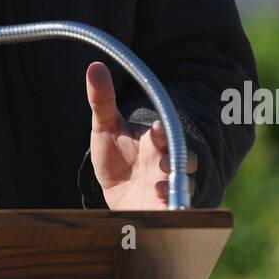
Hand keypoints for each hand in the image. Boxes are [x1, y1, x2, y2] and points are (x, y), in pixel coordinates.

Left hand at [85, 62, 196, 209]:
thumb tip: (94, 66)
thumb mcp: (105, 128)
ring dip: (177, 188)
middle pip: (185, 160)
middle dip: (178, 161)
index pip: (165, 134)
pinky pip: (177, 211)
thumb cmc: (115, 157)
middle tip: (163, 163)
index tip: (156, 130)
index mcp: (154, 141)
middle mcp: (165, 163)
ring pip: (185, 186)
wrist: (116, 194)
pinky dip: (173, 212)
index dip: (163, 132)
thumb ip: (102, 100)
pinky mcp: (166, 210)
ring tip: (160, 190)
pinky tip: (160, 210)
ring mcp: (168, 187)